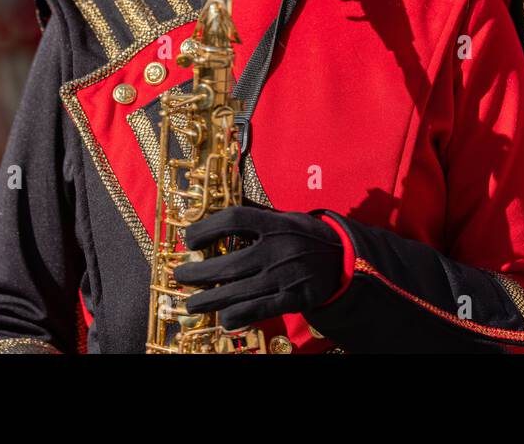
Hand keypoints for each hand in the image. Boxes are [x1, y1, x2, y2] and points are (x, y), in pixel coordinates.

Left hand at [173, 205, 344, 330]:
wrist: (343, 258)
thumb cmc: (304, 235)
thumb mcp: (283, 216)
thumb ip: (253, 213)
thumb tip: (215, 206)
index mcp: (275, 223)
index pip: (235, 220)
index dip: (207, 228)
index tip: (189, 239)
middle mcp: (278, 249)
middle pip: (230, 264)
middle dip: (198, 273)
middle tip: (180, 276)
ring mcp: (286, 276)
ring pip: (239, 292)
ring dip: (209, 300)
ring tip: (191, 304)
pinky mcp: (294, 299)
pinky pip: (259, 310)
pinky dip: (238, 316)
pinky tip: (223, 318)